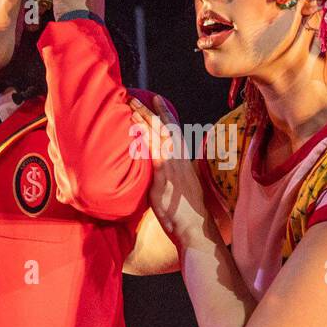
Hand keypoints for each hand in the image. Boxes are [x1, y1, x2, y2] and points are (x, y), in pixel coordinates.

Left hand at [128, 94, 209, 246]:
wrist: (195, 228)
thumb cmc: (186, 213)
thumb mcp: (181, 188)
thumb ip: (173, 175)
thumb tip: (164, 170)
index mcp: (184, 161)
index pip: (174, 131)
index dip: (165, 114)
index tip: (156, 99)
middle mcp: (180, 159)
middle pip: (165, 128)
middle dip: (150, 111)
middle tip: (135, 97)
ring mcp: (173, 166)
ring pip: (159, 135)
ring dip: (145, 119)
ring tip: (131, 106)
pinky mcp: (164, 176)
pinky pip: (154, 152)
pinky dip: (145, 138)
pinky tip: (136, 128)